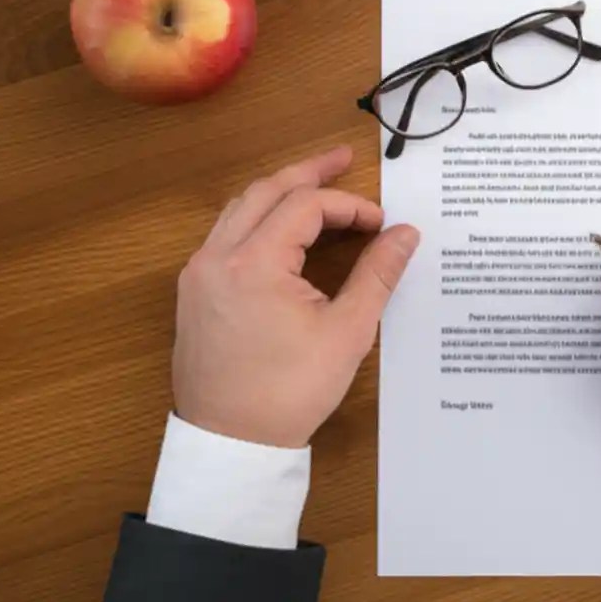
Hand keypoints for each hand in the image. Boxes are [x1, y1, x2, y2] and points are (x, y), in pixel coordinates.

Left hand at [172, 146, 419, 446]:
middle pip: (265, 191)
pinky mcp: (194, 292)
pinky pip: (226, 235)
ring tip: (317, 186)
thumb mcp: (347, 332)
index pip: (305, 207)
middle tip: (344, 158)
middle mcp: (216, 257)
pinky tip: (284, 229)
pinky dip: (258, 219)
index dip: (349, 206)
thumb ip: (377, 275)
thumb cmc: (289, 392)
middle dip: (308, 173)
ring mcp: (198, 274)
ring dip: (280, 193)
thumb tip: (406, 235)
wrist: (231, 442)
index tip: (381, 223)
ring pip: (240, 209)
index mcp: (253, 264)